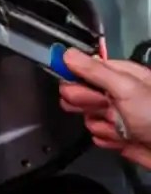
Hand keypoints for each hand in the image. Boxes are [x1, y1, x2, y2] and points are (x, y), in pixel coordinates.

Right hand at [60, 49, 150, 167]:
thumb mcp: (126, 88)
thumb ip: (95, 71)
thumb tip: (67, 54)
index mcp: (121, 75)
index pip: (84, 69)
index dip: (75, 77)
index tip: (73, 84)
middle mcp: (118, 94)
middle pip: (80, 94)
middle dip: (87, 103)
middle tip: (104, 107)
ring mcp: (118, 116)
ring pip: (88, 118)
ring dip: (103, 126)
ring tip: (123, 128)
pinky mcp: (118, 137)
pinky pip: (98, 137)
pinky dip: (109, 140)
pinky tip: (124, 139)